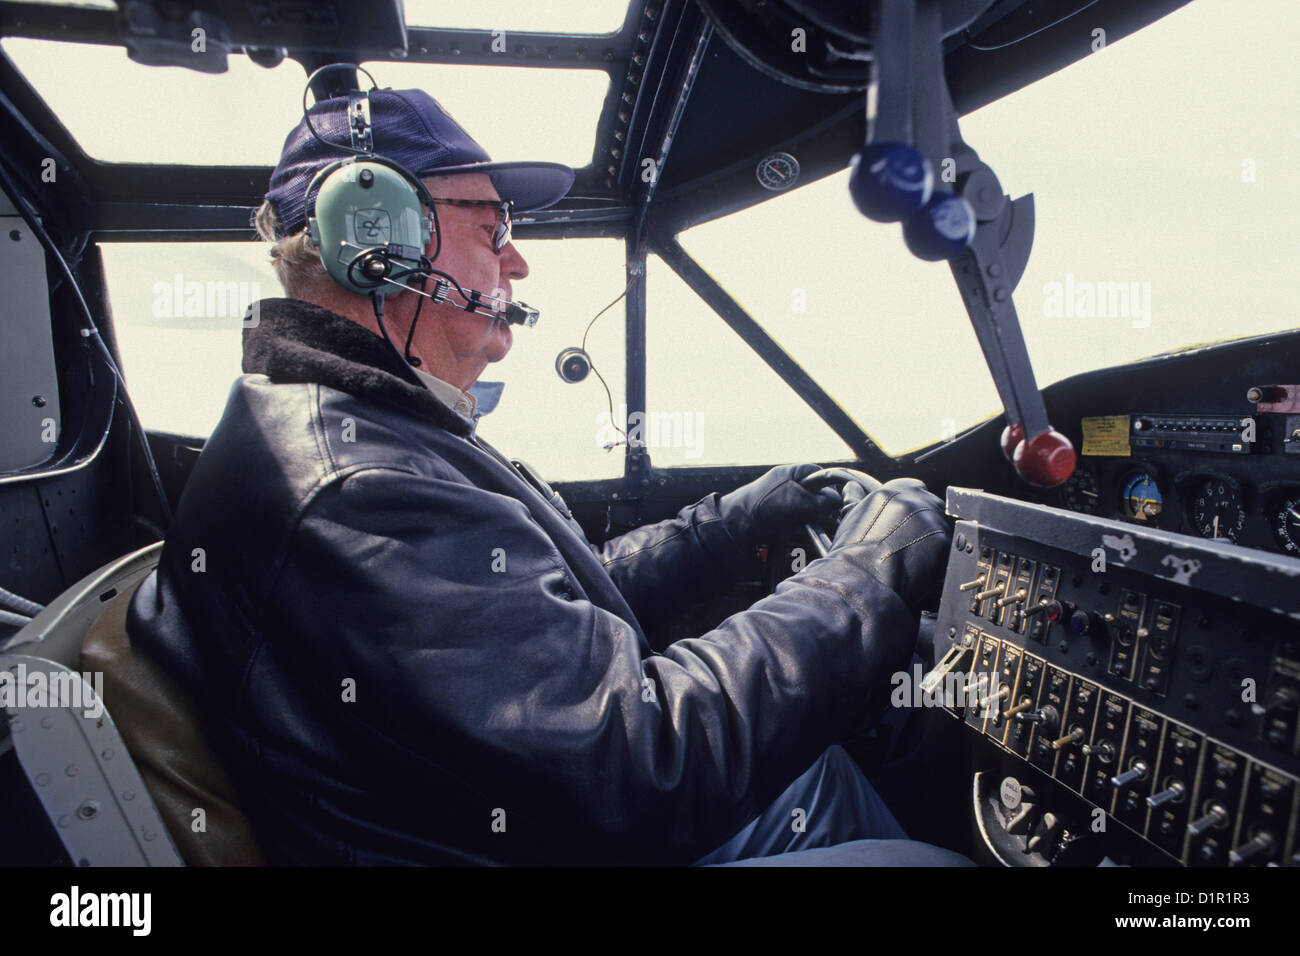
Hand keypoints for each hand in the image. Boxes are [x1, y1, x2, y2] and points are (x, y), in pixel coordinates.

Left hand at [718, 464, 839, 550]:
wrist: (732, 530)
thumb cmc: (759, 507)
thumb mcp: (796, 500)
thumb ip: (821, 500)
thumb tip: (837, 500)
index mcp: (791, 474)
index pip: (820, 475)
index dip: (830, 488)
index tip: (838, 501)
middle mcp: (787, 487)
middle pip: (816, 497)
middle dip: (819, 510)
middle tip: (822, 518)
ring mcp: (782, 505)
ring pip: (807, 514)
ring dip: (807, 524)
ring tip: (801, 527)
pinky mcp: (777, 522)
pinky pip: (795, 527)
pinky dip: (795, 532)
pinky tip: (789, 535)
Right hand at [827, 478, 950, 613]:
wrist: (862, 581)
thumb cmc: (852, 555)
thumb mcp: (849, 519)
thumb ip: (856, 499)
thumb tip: (852, 487)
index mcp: (890, 491)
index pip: (914, 488)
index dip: (913, 505)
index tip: (909, 520)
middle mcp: (912, 499)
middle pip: (933, 505)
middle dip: (926, 522)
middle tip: (913, 543)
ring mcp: (930, 518)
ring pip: (943, 524)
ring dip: (935, 539)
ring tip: (916, 558)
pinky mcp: (943, 540)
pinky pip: (949, 545)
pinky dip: (941, 557)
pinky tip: (925, 567)